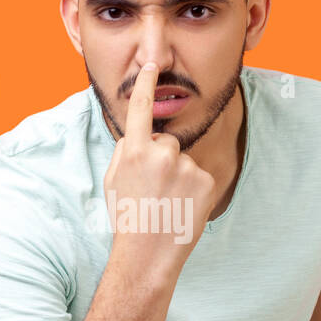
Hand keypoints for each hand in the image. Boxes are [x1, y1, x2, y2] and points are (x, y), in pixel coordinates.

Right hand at [102, 61, 215, 282]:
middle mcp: (162, 153)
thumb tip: (140, 134)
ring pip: (183, 160)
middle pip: (166, 141)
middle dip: (162, 158)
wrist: (148, 254)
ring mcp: (187, 167)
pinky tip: (182, 207)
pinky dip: (193, 189)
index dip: (145, 84)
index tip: (151, 66)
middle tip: (154, 189)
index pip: (140, 108)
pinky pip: (199, 175)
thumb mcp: (114, 180)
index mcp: (134, 150)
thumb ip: (126, 151)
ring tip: (167, 202)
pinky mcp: (207, 180)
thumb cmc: (128, 218)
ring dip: (178, 175)